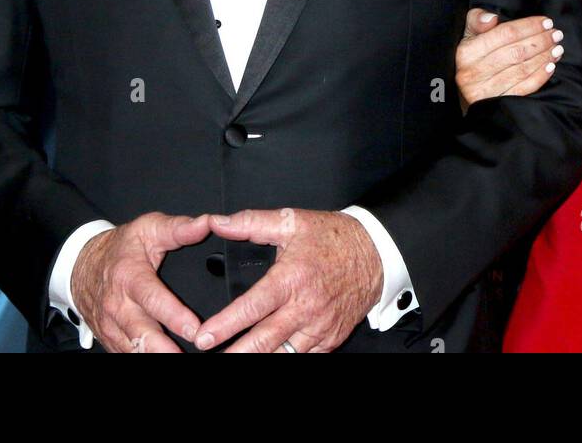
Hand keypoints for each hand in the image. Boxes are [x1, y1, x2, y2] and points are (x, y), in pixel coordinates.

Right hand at [70, 211, 210, 352]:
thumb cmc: (121, 247)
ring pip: (132, 349)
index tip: (195, 329)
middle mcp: (118, 305)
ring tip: (179, 360)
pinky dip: (142, 358)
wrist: (81, 264)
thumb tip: (206, 223)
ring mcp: (111, 325)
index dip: (174, 316)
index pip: (153, 300)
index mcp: (130, 277)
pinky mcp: (109, 338)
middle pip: (141, 334)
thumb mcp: (148, 228)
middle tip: (185, 355)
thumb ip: (178, 228)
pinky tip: (162, 358)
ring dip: (154, 356)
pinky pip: (124, 354)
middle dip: (164, 349)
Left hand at [192, 208, 382, 352]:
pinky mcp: (331, 337)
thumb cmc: (333, 237)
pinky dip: (286, 358)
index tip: (205, 337)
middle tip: (213, 357)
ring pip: (283, 354)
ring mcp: (319, 326)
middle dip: (236, 354)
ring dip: (259, 359)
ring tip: (238, 360)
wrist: (376, 251)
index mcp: (291, 278)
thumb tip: (219, 223)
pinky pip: (305, 357)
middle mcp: (304, 307)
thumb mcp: (292, 221)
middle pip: (264, 341)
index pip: (252, 307)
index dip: (225, 324)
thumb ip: (252, 223)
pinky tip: (271, 358)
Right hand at [456, 9, 562, 112]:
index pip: (504, 34)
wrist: (462, 93)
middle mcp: (473, 73)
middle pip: (516, 52)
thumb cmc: (471, 59)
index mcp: (467, 53)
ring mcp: (485, 91)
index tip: (546, 22)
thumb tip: (491, 18)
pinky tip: (550, 66)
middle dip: (540, 41)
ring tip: (557, 48)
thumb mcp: (467, 36)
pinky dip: (540, 76)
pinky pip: (523, 89)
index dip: (528, 26)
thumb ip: (476, 21)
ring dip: (543, 57)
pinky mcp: (496, 104)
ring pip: (522, 70)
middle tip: (556, 34)